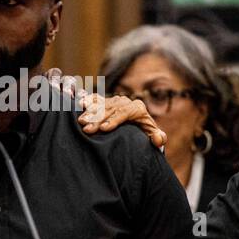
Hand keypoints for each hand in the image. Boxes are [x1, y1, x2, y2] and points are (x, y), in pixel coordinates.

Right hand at [44, 68, 166, 150]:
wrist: (137, 122)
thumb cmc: (143, 131)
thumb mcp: (151, 134)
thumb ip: (156, 137)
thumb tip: (160, 139)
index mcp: (137, 108)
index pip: (125, 113)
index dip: (114, 120)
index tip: (104, 129)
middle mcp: (124, 102)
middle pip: (110, 109)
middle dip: (98, 119)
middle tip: (87, 128)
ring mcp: (113, 100)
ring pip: (100, 105)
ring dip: (89, 112)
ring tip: (81, 121)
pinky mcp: (104, 100)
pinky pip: (94, 99)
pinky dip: (86, 101)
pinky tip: (78, 104)